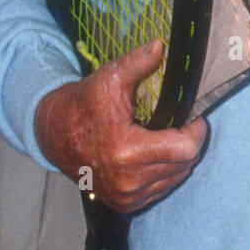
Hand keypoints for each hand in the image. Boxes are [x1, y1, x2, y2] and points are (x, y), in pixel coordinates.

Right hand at [34, 39, 207, 212]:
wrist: (53, 135)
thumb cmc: (84, 105)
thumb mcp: (109, 78)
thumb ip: (138, 62)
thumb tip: (161, 45)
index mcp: (127, 152)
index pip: (186, 149)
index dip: (195, 129)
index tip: (190, 115)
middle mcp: (128, 181)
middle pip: (186, 163)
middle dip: (188, 140)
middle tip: (178, 123)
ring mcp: (126, 196)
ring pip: (177, 177)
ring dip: (178, 157)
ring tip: (164, 136)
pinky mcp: (125, 204)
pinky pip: (163, 189)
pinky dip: (166, 171)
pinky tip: (155, 154)